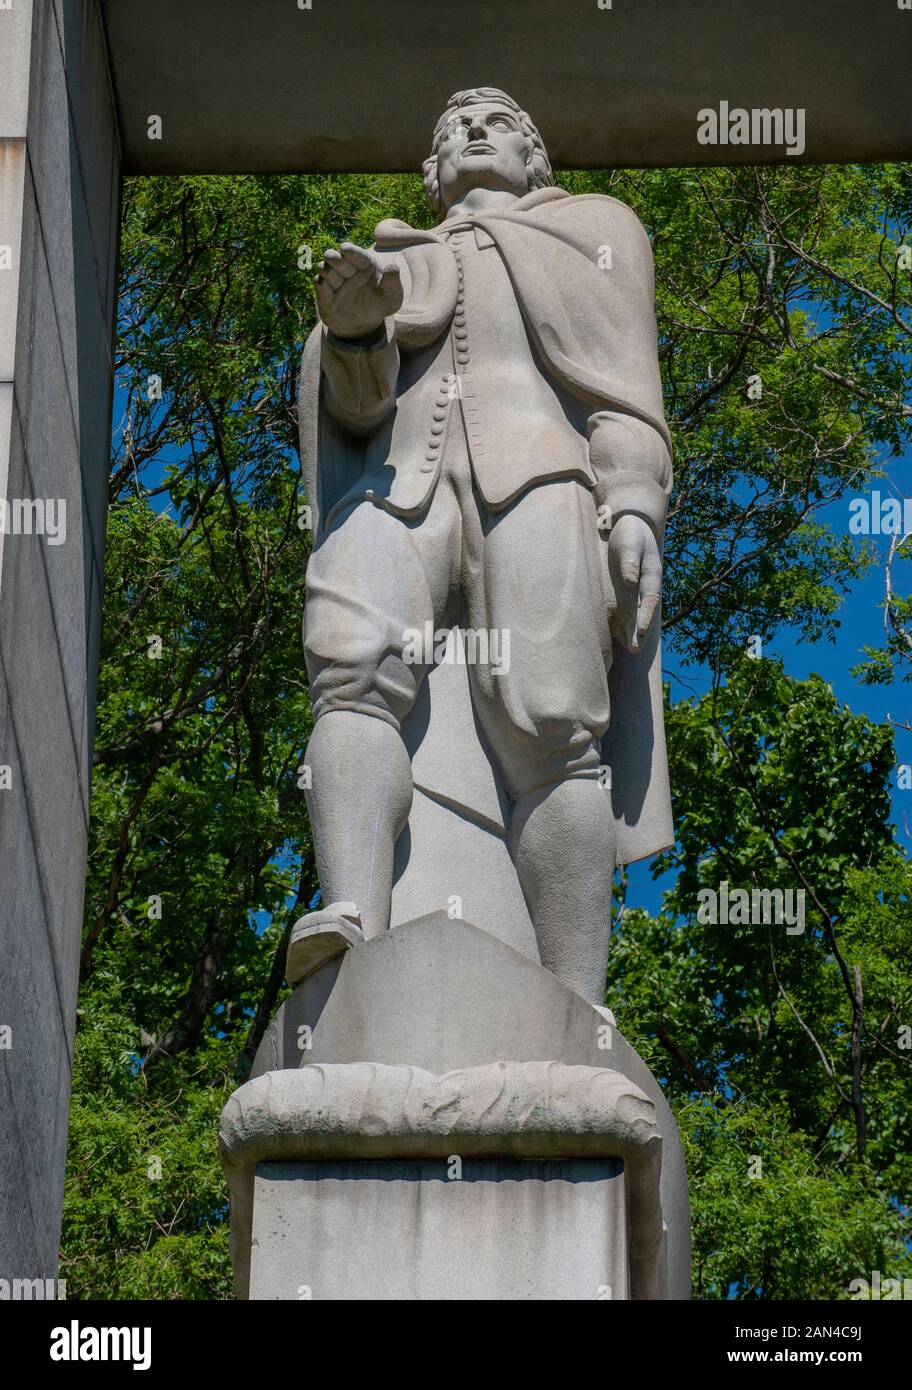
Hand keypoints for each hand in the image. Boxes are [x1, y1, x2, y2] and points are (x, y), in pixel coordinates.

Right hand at [315, 242, 402, 340]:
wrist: (365, 323)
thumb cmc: (380, 304)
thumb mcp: (392, 297)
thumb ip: (393, 282)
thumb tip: (393, 267)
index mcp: (364, 263)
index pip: (356, 254)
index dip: (350, 251)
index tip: (344, 249)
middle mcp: (347, 268)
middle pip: (336, 257)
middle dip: (335, 259)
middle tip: (334, 261)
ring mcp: (334, 279)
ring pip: (324, 268)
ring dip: (327, 272)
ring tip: (336, 282)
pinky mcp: (325, 292)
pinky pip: (319, 285)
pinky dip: (321, 285)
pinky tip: (326, 287)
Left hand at [607, 514, 661, 651]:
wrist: (627, 528)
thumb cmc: (630, 534)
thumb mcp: (631, 544)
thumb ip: (630, 562)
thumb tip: (630, 581)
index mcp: (651, 576)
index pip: (650, 600)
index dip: (646, 617)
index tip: (640, 631)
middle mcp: (643, 588)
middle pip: (643, 613)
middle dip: (640, 632)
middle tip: (635, 650)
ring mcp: (633, 591)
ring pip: (634, 615)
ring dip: (631, 633)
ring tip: (630, 651)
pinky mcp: (622, 592)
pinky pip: (622, 611)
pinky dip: (619, 624)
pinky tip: (615, 639)